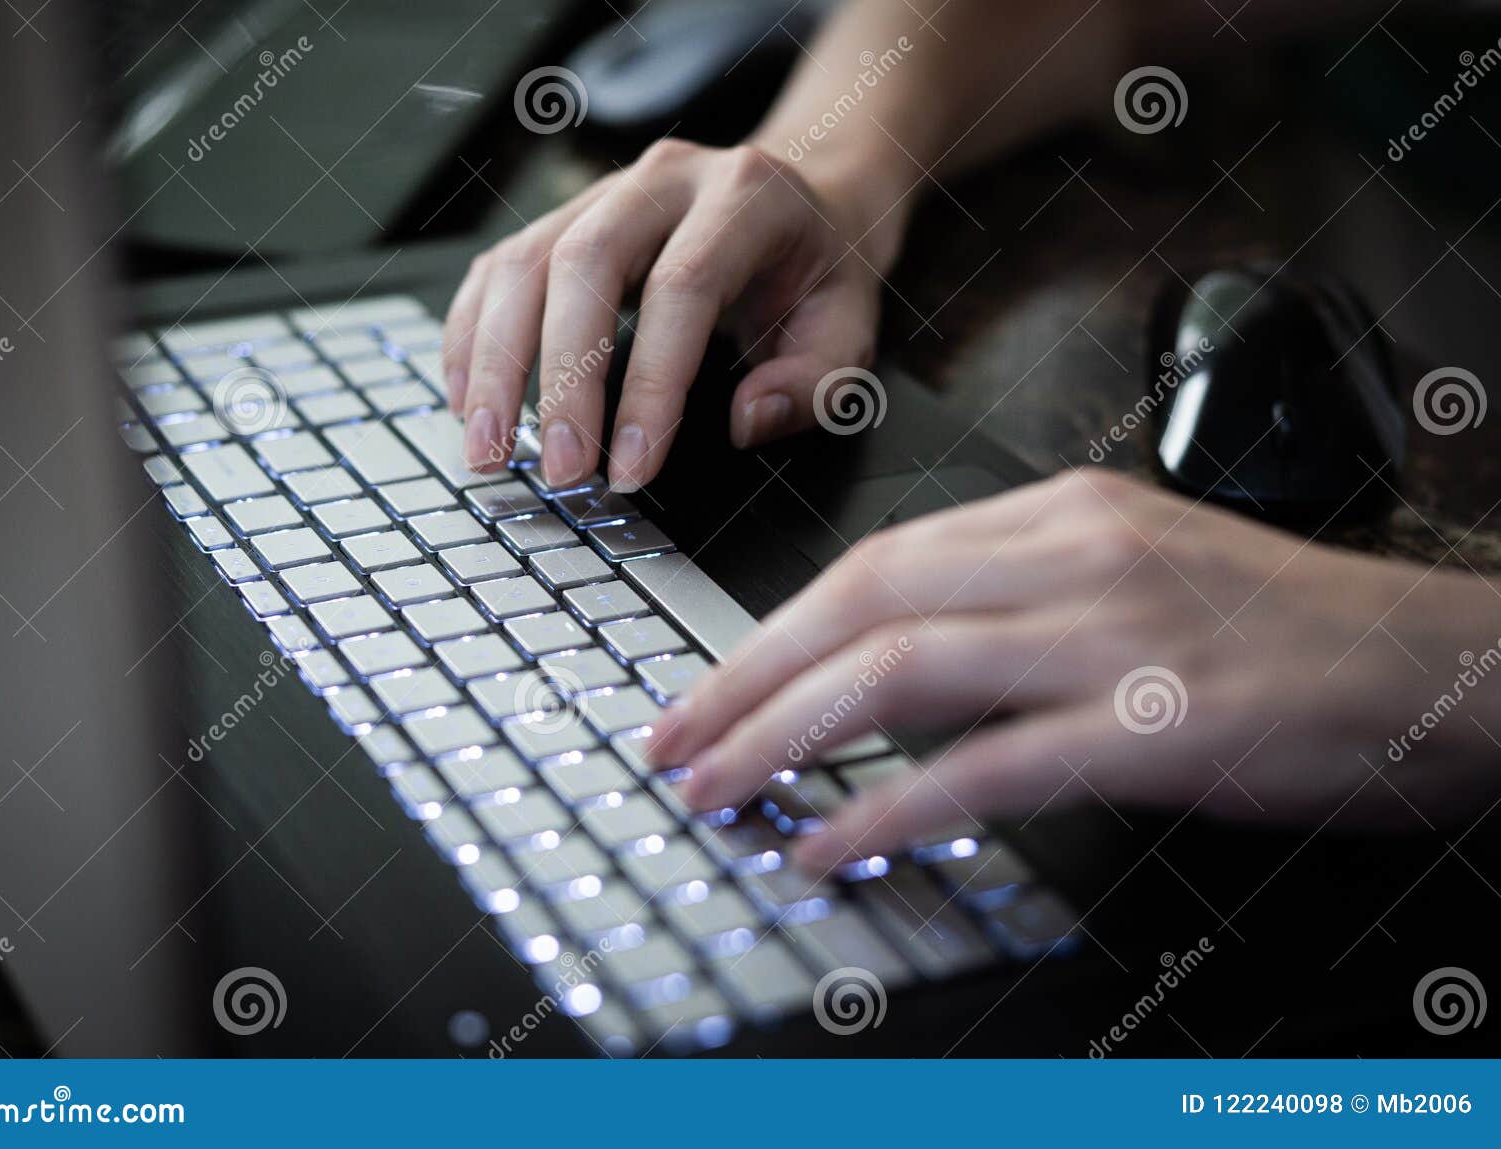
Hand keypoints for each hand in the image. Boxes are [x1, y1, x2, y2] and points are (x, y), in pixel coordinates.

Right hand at [441, 139, 887, 490]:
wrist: (802, 202)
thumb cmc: (819, 273)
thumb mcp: (852, 329)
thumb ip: (815, 382)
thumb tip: (746, 421)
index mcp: (745, 197)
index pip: (683, 287)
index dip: (650, 383)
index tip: (630, 467)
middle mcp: (664, 180)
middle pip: (584, 264)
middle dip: (560, 378)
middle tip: (556, 469)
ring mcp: (603, 192)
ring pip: (523, 262)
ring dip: (494, 363)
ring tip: (488, 448)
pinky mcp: (562, 220)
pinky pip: (497, 269)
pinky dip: (472, 337)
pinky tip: (468, 400)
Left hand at [650, 468, 1500, 871]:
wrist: (1436, 665)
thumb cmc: (1283, 633)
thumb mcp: (1137, 577)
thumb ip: (1018, 601)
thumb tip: (892, 665)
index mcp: (1063, 513)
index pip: (878, 559)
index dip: (776, 628)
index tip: (714, 683)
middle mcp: (1074, 556)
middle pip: (861, 601)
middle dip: (745, 677)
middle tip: (674, 738)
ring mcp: (1112, 636)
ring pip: (899, 670)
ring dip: (785, 735)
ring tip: (717, 788)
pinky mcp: (1151, 726)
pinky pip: (983, 765)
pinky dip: (888, 808)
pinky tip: (831, 842)